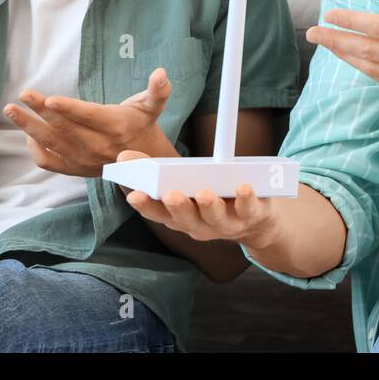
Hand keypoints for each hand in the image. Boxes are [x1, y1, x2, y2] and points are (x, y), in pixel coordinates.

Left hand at [5, 67, 177, 176]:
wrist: (142, 163)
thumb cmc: (142, 125)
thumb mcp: (152, 107)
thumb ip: (158, 91)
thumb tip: (162, 72)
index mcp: (115, 126)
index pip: (88, 116)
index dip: (68, 108)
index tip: (49, 98)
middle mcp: (97, 146)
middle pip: (64, 128)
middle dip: (40, 110)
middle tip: (22, 94)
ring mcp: (83, 160)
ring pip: (52, 144)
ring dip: (29, 127)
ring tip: (11, 110)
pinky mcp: (74, 169)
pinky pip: (49, 162)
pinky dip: (35, 148)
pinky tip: (28, 132)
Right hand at [117, 150, 280, 247]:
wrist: (255, 220)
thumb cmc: (210, 196)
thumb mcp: (183, 184)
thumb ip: (154, 170)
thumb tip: (123, 155)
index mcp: (180, 217)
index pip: (159, 214)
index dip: (146, 206)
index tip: (134, 195)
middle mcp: (200, 224)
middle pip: (186, 219)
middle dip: (178, 207)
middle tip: (170, 194)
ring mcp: (226, 222)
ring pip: (215, 217)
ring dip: (209, 206)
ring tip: (203, 193)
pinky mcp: (252, 214)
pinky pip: (248, 208)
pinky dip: (245, 198)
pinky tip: (243, 186)